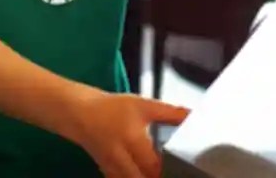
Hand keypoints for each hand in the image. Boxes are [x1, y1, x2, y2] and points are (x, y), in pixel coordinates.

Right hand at [70, 91, 189, 177]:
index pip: (153, 166)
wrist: (80, 114)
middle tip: (176, 173)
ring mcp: (112, 170)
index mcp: (132, 140)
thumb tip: (194, 116)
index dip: (169, 171)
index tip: (184, 169)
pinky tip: (146, 175)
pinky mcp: (108, 174)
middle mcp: (121, 159)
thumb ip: (171, 113)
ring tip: (163, 173)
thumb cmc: (114, 108)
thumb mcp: (144, 106)